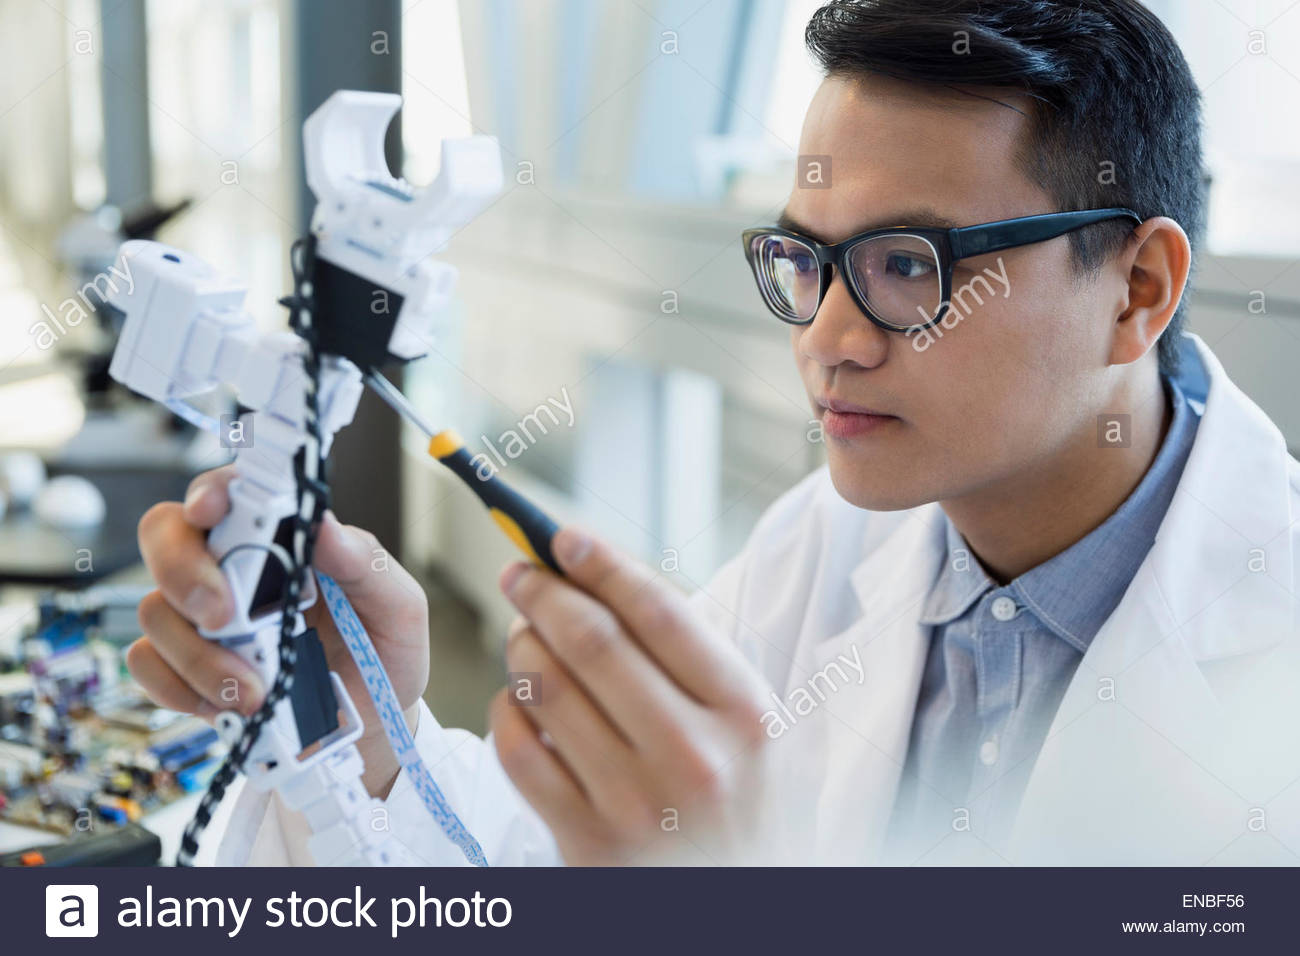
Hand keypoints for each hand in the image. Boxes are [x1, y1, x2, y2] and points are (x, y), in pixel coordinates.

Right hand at [129, 465, 430, 796]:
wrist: (370, 729)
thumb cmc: (382, 656)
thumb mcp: (398, 609)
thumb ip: (367, 565)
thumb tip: (326, 526)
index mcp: (286, 540)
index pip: (232, 492)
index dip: (211, 492)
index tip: (211, 512)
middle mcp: (234, 568)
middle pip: (166, 534)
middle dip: (182, 572)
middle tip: (222, 617)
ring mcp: (203, 618)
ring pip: (156, 609)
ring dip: (199, 655)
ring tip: (257, 691)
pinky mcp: (186, 668)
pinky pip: (149, 666)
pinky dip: (182, 688)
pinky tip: (230, 704)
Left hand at [490, 527, 772, 864]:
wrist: (735, 904)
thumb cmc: (736, 803)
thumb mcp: (749, 727)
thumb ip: (691, 657)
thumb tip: (598, 577)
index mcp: (744, 714)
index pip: (661, 612)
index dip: (603, 563)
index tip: (564, 536)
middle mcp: (693, 755)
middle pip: (594, 641)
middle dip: (544, 592)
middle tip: (522, 573)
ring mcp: (635, 802)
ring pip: (546, 689)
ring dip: (521, 646)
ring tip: (524, 636)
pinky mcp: (585, 842)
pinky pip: (519, 750)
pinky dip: (506, 711)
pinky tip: (519, 702)